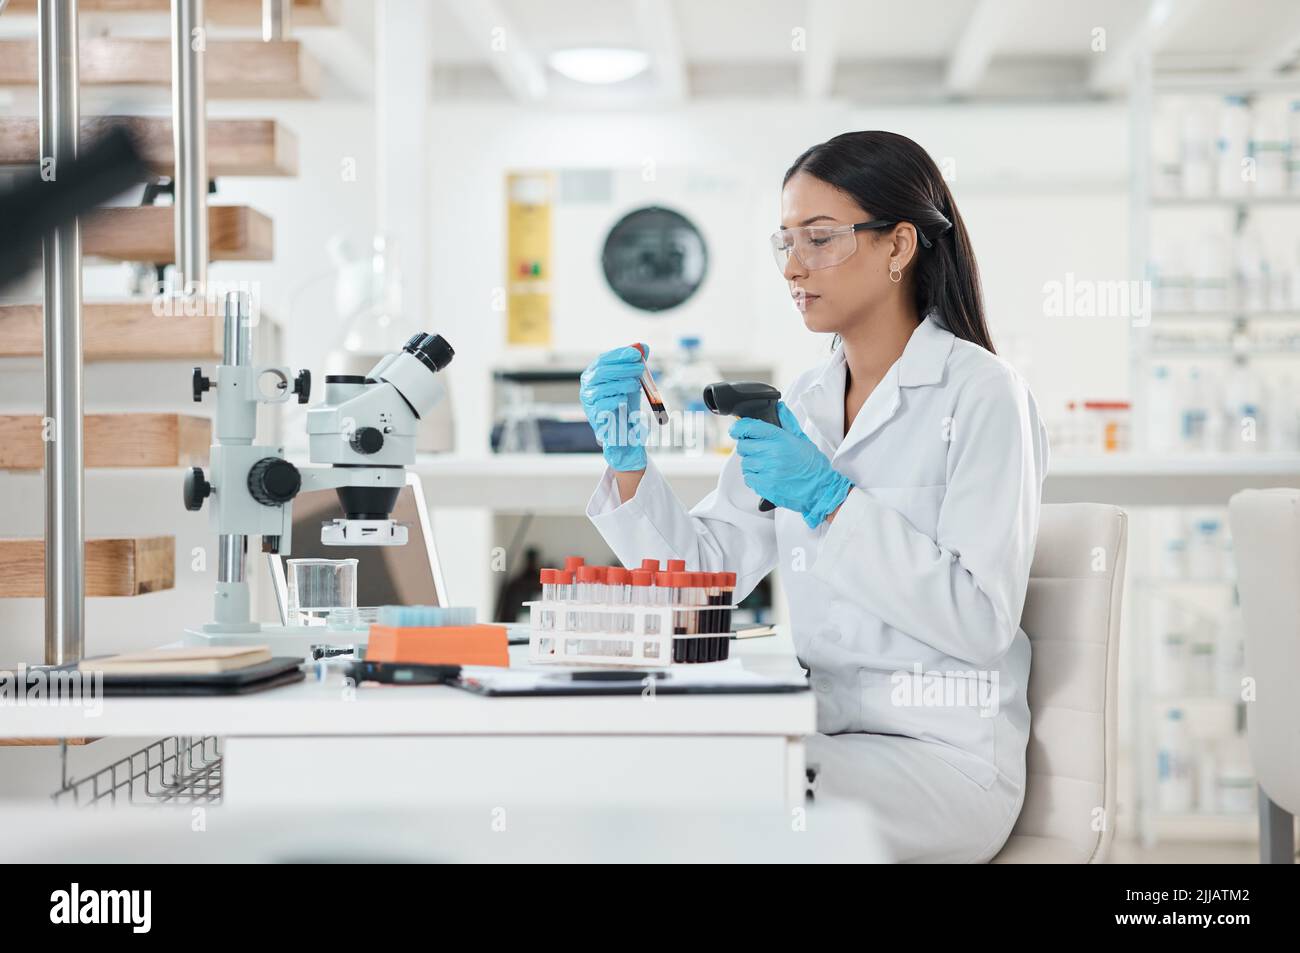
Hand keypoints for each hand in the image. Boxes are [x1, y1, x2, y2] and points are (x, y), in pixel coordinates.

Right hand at [580, 345, 648, 471]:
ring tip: (636, 385)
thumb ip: (636, 363)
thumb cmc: (625, 402)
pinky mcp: (594, 416)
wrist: (624, 430)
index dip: (620, 354)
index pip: (603, 359)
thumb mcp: (632, 380)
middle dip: (623, 368)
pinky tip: (625, 399)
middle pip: (602, 372)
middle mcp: (587, 385)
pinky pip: (603, 405)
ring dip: (622, 384)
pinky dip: (616, 400)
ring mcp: (588, 401)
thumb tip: (643, 346)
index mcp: (594, 373)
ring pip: (602, 388)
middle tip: (641, 368)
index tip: (637, 353)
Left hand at [730, 401, 851, 527]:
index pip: (749, 427)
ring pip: (745, 463)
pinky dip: (754, 478)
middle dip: (749, 447)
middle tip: (760, 451)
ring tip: (767, 465)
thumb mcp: (801, 439)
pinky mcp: (765, 486)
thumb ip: (787, 422)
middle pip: (743, 446)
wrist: (821, 489)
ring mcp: (768, 471)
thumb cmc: (812, 465)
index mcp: (780, 438)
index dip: (739, 428)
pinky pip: (748, 479)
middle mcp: (772, 453)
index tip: (738, 430)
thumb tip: (779, 408)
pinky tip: (767, 476)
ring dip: (752, 464)